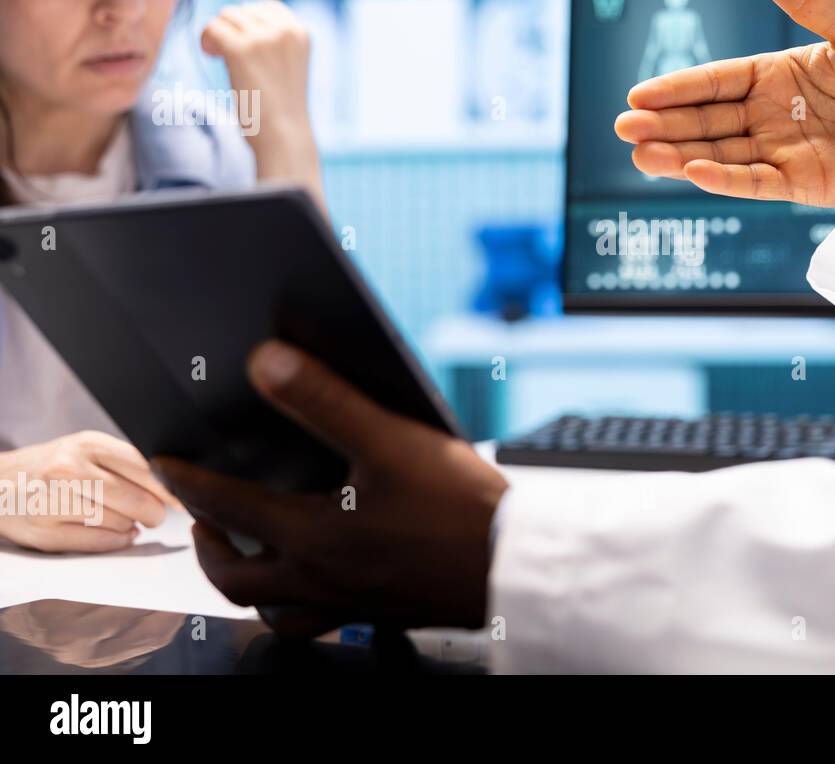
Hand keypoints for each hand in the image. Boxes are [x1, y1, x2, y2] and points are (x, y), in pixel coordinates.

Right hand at [0, 432, 182, 552]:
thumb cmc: (52, 466)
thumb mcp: (85, 450)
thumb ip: (125, 463)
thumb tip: (171, 487)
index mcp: (88, 444)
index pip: (145, 468)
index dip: (170, 489)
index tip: (183, 501)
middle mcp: (71, 470)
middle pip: (138, 501)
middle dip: (155, 513)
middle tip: (154, 516)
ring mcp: (55, 501)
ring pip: (120, 523)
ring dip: (131, 527)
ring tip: (127, 521)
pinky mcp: (44, 531)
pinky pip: (98, 542)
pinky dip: (115, 541)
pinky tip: (118, 534)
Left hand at [153, 341, 509, 637]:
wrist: (514, 564)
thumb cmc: (459, 510)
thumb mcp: (390, 439)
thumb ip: (326, 399)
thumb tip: (267, 364)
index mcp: (312, 536)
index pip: (227, 507)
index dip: (188, 481)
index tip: (167, 463)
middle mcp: (321, 578)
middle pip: (235, 576)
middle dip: (208, 543)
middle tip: (202, 518)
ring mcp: (349, 603)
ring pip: (273, 610)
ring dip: (248, 583)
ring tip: (249, 557)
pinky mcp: (381, 612)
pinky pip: (321, 624)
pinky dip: (302, 606)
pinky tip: (320, 584)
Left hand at [200, 0, 325, 210]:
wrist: (284, 137)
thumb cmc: (282, 110)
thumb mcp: (288, 66)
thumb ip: (274, 41)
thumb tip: (240, 14)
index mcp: (301, 34)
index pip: (268, 7)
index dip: (250, 22)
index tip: (244, 44)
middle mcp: (285, 31)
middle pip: (243, 10)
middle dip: (232, 29)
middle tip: (228, 55)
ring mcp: (263, 38)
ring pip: (226, 16)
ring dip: (218, 34)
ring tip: (220, 57)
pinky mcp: (241, 49)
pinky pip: (213, 27)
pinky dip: (207, 40)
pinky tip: (212, 55)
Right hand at [614, 0, 834, 209]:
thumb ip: (810, 3)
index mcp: (773, 76)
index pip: (714, 82)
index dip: (676, 88)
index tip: (638, 93)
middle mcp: (767, 116)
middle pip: (705, 120)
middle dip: (664, 124)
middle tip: (623, 125)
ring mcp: (780, 151)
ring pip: (719, 154)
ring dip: (679, 155)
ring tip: (639, 153)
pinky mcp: (799, 183)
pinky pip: (754, 181)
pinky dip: (724, 179)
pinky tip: (692, 172)